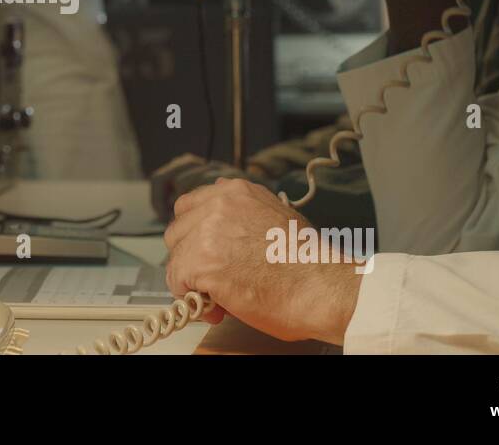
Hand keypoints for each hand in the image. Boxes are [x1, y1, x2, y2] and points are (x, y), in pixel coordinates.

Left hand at [163, 178, 361, 344]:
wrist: (323, 288)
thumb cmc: (309, 263)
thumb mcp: (276, 216)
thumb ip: (244, 213)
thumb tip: (225, 226)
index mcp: (236, 192)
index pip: (190, 206)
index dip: (194, 235)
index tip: (201, 252)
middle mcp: (219, 205)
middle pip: (177, 232)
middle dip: (190, 258)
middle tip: (212, 279)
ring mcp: (208, 232)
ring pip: (175, 259)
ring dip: (191, 280)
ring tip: (219, 296)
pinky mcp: (203, 261)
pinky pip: (177, 282)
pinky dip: (192, 299)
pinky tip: (218, 306)